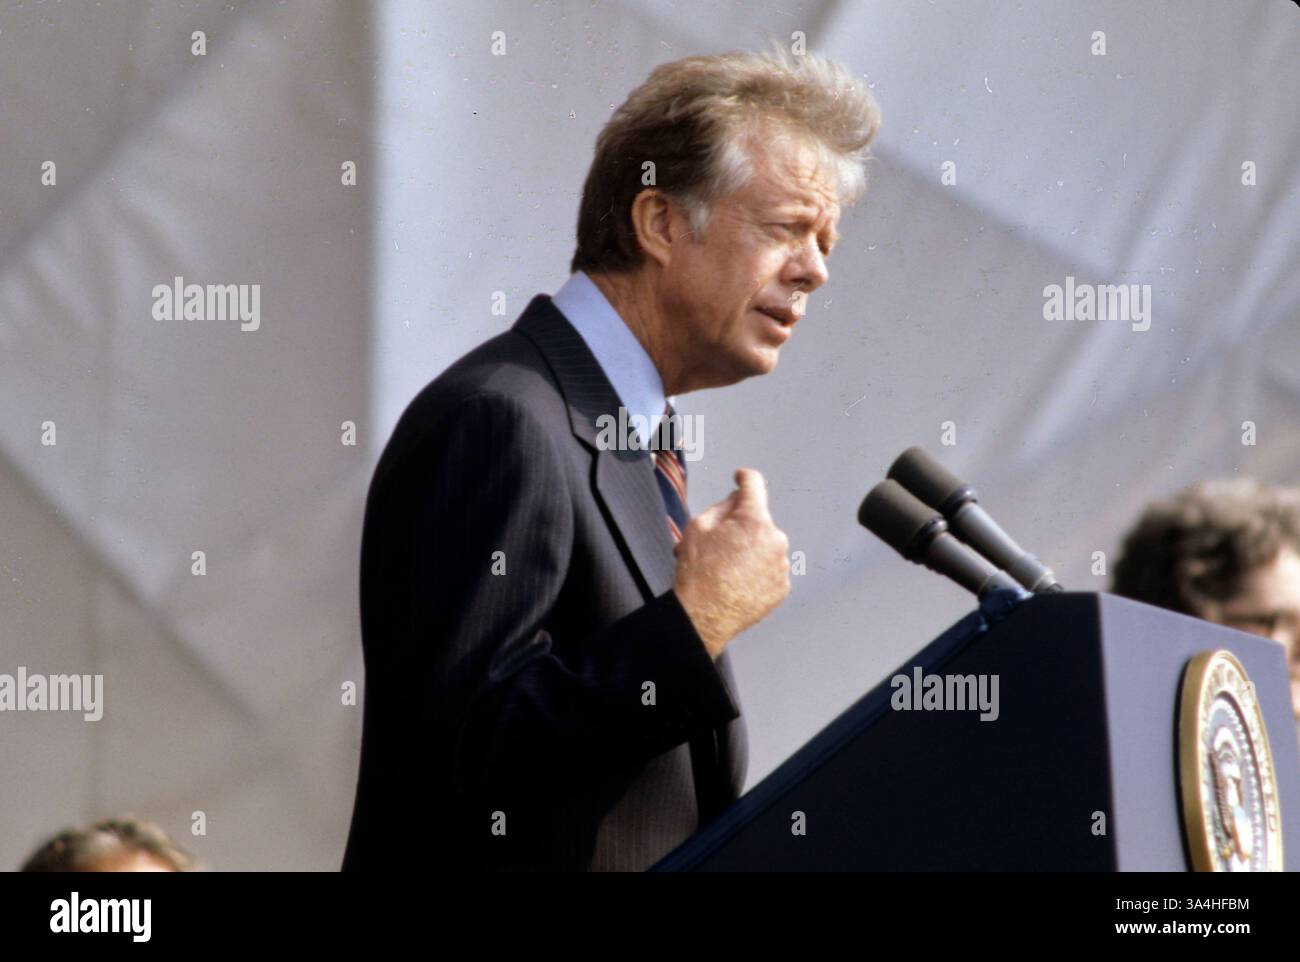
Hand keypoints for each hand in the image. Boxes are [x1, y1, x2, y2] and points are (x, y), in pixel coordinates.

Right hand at [672, 468, 790, 658]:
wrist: (703, 616)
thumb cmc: (697, 573)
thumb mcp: (697, 526)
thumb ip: (722, 506)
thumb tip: (736, 500)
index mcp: (754, 519)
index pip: (754, 484)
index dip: (744, 477)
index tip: (741, 478)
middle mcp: (775, 539)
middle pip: (757, 520)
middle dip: (740, 526)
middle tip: (715, 544)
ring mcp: (781, 565)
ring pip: (764, 547)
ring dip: (748, 550)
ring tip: (722, 569)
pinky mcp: (781, 587)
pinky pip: (769, 570)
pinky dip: (755, 572)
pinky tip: (734, 582)